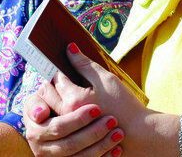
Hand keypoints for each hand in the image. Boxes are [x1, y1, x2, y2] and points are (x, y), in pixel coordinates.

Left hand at [24, 44, 148, 156]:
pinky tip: (69, 105)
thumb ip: (84, 64)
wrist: (134, 133)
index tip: (62, 62)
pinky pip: (56, 118)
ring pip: (48, 106)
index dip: (58, 67)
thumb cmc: (123, 105)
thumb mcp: (106, 79)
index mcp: (73, 99)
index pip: (56, 77)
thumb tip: (69, 48)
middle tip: (61, 75)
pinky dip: (57, 109)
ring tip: (65, 89)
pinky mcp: (70, 134)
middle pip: (46, 92)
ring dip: (52, 96)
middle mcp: (65, 114)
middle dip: (52, 81)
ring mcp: (67, 127)